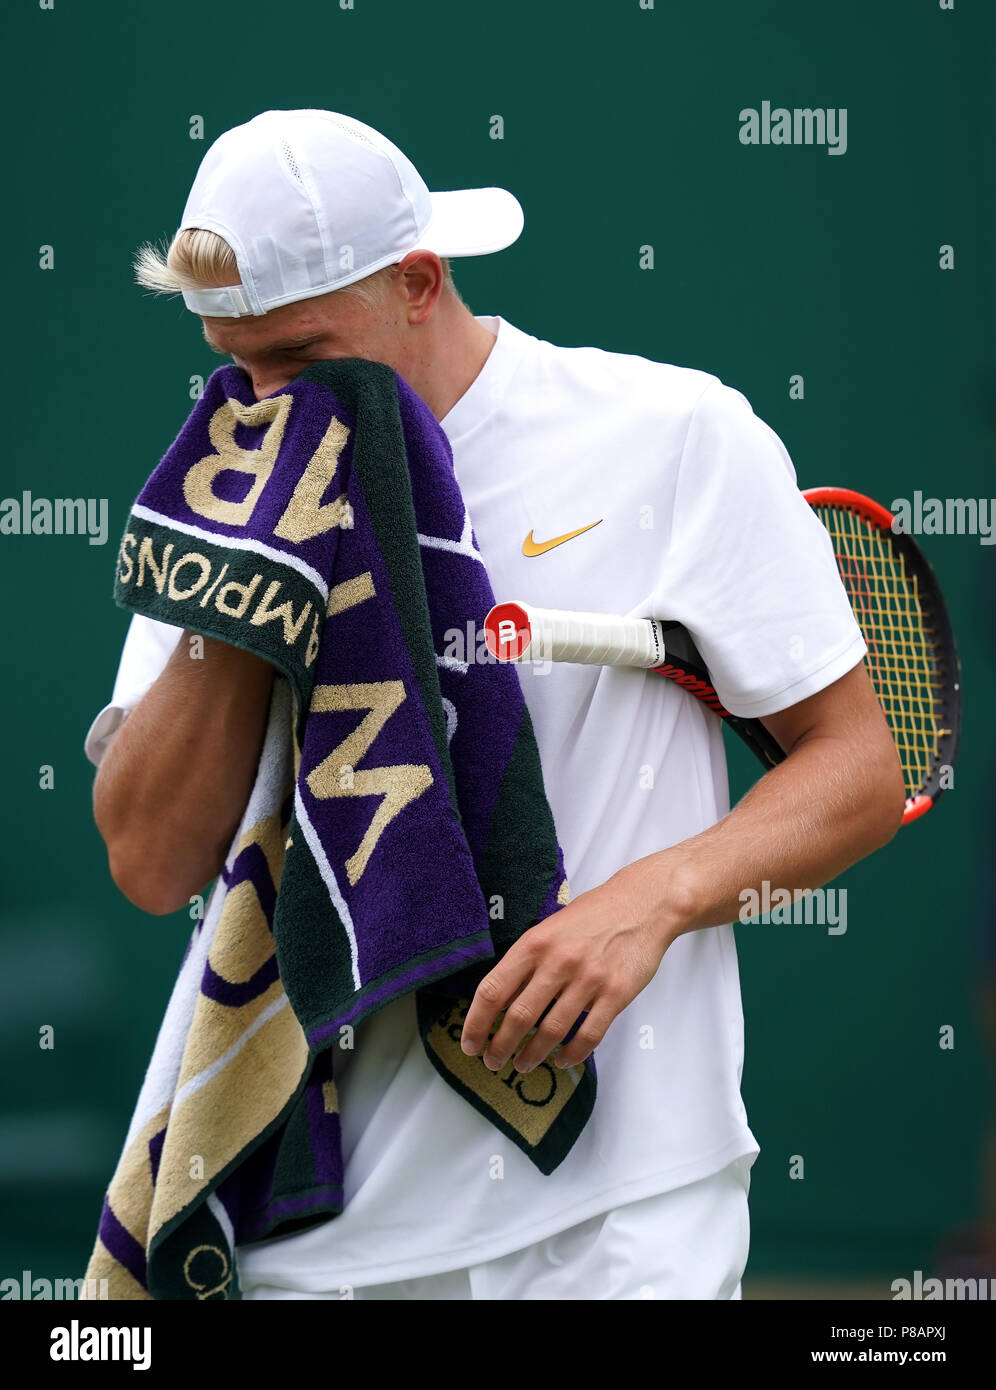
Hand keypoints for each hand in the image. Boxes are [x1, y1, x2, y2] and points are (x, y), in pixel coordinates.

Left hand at [459, 865, 672, 1073]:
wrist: (643, 903)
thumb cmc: (592, 916)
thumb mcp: (550, 928)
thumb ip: (527, 961)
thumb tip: (501, 1002)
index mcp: (534, 943)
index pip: (493, 989)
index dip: (476, 1023)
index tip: (469, 1043)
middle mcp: (557, 962)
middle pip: (518, 1016)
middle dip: (500, 1046)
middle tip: (492, 1061)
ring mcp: (588, 979)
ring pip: (551, 1031)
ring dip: (532, 1055)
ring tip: (522, 1064)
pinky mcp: (616, 993)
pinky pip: (589, 1035)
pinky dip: (572, 1054)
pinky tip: (561, 1060)